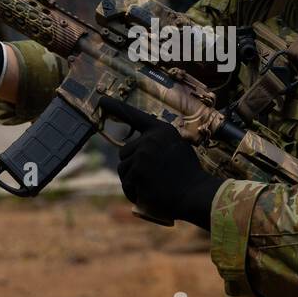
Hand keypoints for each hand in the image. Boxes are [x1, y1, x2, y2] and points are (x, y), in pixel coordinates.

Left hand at [99, 97, 223, 228]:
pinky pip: (127, 185)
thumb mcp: (176, 148)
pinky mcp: (137, 173)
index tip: (101, 100)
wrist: (195, 194)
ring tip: (152, 187)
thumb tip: (135, 151)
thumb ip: (157, 144)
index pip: (135, 116)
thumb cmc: (188, 175)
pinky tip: (150, 195)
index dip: (117, 107)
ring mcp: (143, 155)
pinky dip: (135, 193)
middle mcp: (150, 139)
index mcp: (161, 131)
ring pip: (123, 169)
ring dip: (133, 181)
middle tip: (151, 178)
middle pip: (124, 152)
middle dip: (132, 166)